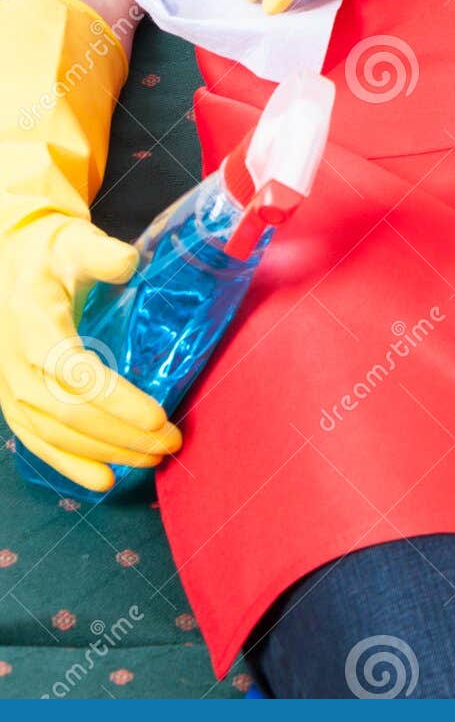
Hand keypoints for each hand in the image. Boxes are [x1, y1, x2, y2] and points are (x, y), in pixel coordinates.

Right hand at [0, 213, 182, 493]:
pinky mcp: (13, 400)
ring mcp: (10, 386)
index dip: (116, 401)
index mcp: (34, 323)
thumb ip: (102, 254)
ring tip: (152, 459)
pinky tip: (103, 479)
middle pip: (71, 413)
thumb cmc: (51, 252)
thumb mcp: (74, 241)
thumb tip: (129, 262)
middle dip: (123, 435)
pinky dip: (70, 464)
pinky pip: (38, 441)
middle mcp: (16, 362)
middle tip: (171, 442)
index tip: (158, 417)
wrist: (10, 262)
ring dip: (106, 452)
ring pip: (57, 433)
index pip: (75, 373)